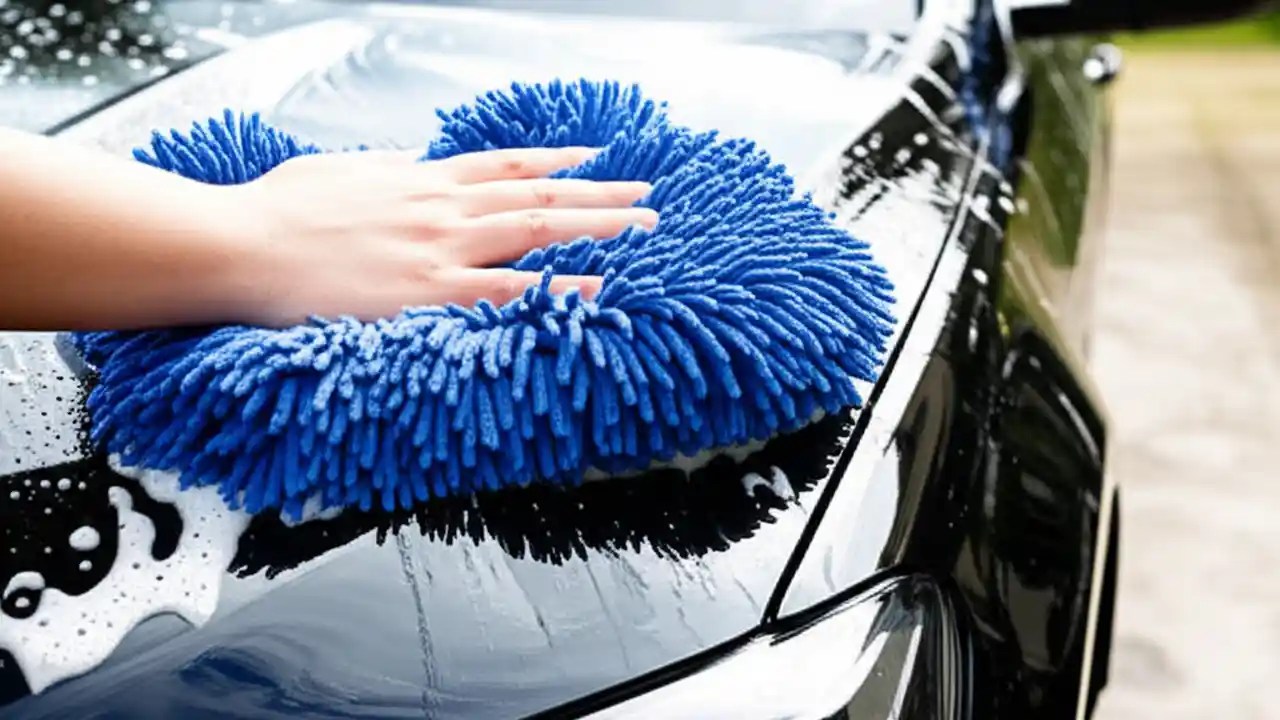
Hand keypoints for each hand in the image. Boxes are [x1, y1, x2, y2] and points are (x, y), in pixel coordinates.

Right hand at [225, 146, 655, 325]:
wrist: (238, 247)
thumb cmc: (276, 214)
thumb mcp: (336, 173)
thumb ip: (384, 171)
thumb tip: (412, 165)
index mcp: (418, 181)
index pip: (504, 166)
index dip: (555, 162)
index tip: (593, 160)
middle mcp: (440, 208)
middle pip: (538, 195)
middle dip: (599, 195)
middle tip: (646, 195)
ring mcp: (438, 250)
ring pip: (537, 232)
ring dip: (598, 228)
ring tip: (644, 228)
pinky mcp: (427, 295)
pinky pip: (508, 291)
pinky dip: (556, 288)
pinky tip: (597, 287)